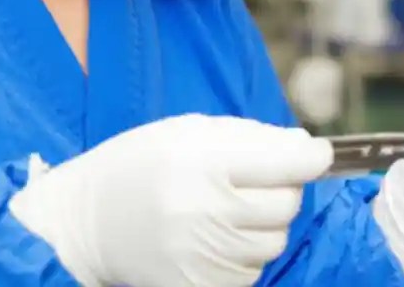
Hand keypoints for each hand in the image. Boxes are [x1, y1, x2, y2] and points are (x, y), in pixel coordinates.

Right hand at [8, 113, 331, 286]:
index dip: (311, 157)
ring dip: (264, 224)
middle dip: (282, 189)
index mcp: (201, 163)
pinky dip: (245, 254)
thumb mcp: (187, 133)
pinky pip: (252, 271)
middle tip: (254, 181)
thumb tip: (305, 147)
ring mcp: (202, 255)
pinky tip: (216, 238)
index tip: (318, 154)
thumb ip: (250, 137)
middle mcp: (204, 211)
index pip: (285, 164)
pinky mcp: (201, 286)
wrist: (85, 222)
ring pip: (274, 241)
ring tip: (228, 210)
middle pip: (287, 204)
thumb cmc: (139, 166)